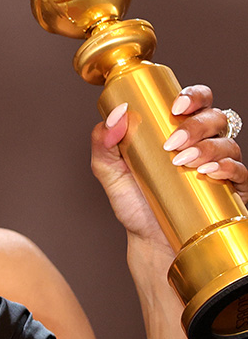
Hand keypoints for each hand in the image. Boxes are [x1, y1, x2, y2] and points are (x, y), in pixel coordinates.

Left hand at [90, 84, 246, 244]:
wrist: (150, 242)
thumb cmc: (134, 204)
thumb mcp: (110, 172)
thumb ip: (103, 143)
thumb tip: (116, 114)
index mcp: (178, 131)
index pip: (195, 102)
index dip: (192, 96)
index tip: (175, 107)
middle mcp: (203, 144)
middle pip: (214, 117)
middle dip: (196, 124)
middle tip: (172, 142)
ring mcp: (220, 166)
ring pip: (227, 142)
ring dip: (206, 147)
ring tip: (182, 161)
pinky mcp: (232, 190)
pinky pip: (240, 171)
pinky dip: (226, 167)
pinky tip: (208, 172)